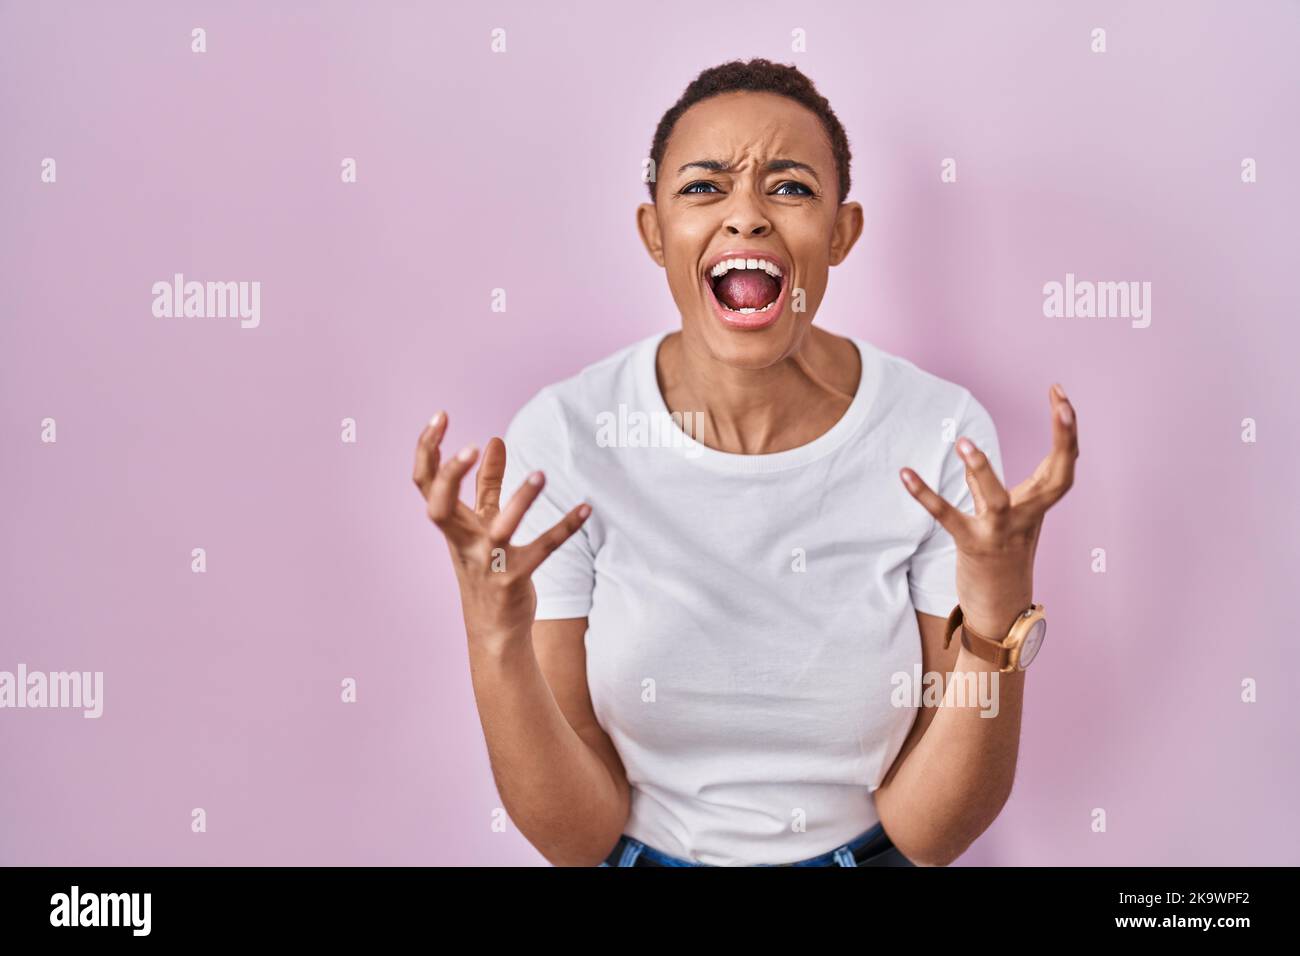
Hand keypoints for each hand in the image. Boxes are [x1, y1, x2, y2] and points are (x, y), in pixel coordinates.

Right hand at [412, 411, 590, 647]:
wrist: (494, 630)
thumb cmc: (486, 568)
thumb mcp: (482, 524)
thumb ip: (487, 483)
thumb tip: (495, 440)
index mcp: (451, 524)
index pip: (425, 483)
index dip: (427, 449)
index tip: (441, 415)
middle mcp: (462, 542)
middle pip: (438, 506)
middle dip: (449, 476)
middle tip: (469, 447)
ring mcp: (487, 562)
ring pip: (498, 529)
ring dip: (519, 501)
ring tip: (541, 474)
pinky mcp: (515, 578)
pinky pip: (542, 549)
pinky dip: (564, 528)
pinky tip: (585, 508)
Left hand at [899, 384, 1077, 637]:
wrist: (1000, 611)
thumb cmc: (1002, 557)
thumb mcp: (1003, 517)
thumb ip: (985, 486)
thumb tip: (969, 457)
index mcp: (1039, 505)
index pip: (1064, 461)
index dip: (1067, 428)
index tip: (1060, 393)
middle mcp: (1028, 516)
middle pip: (1057, 476)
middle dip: (1062, 438)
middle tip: (1062, 403)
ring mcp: (1001, 532)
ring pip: (996, 499)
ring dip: (981, 470)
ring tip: (964, 442)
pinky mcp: (972, 546)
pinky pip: (947, 518)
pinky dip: (925, 495)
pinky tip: (904, 474)